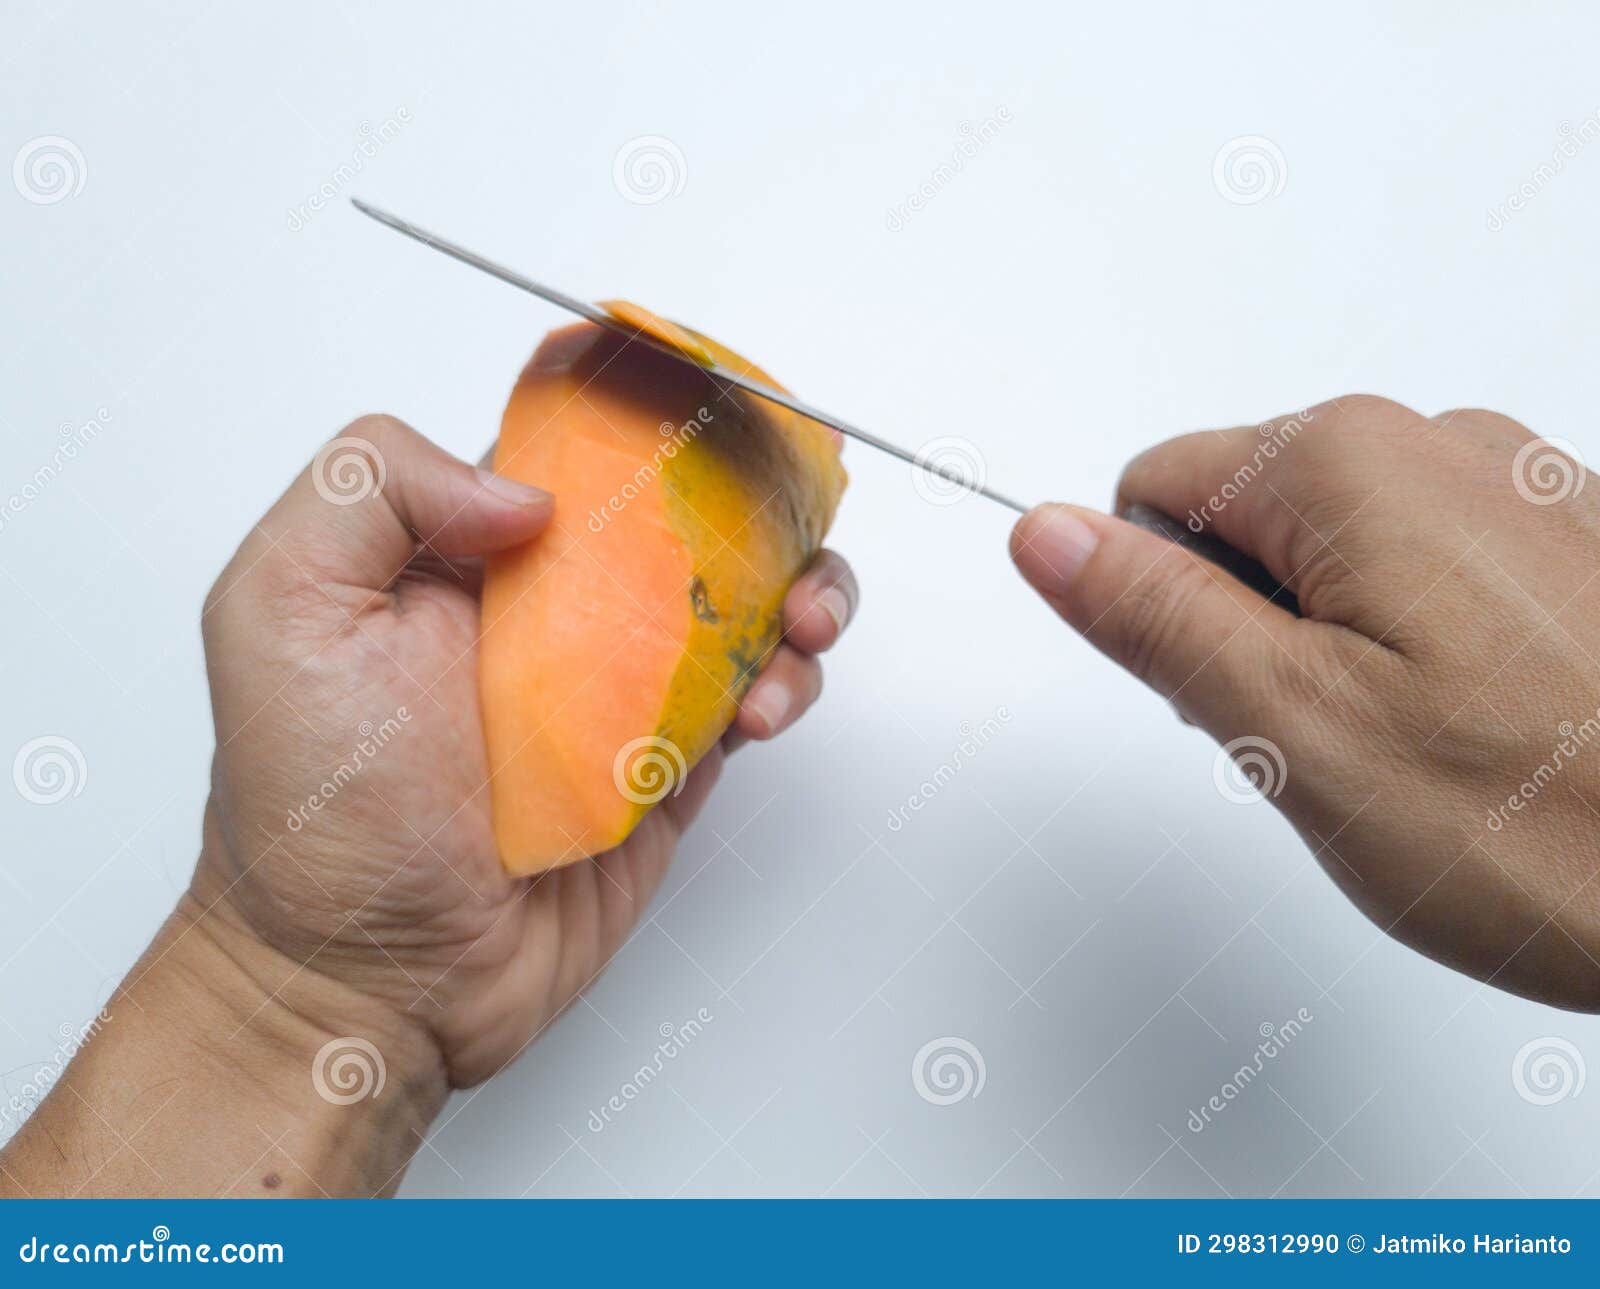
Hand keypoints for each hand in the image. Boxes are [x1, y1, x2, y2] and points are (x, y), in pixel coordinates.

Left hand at [196, 414, 855, 1085]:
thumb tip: (529, 493)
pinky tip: (764, 709)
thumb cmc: (310, 815)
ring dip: (796, 600)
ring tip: (797, 633)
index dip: (663, 432)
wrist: (365, 982)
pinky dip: (784, 689)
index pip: (584, 459)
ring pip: (736, 614)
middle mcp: (549, 620)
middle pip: (685, 530)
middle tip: (785, 545)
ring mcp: (613, 700)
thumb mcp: (279, 612)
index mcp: (469, 562)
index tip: (723, 426)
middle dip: (760, 517)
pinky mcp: (661, 778)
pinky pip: (745, 708)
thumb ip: (375, 492)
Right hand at [1011, 395, 1599, 1011]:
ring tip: (1428, 748)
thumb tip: (1045, 537)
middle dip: (1256, 628)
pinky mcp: (1577, 542)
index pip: (1150, 490)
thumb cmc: (1553, 826)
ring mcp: (1525, 489)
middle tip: (1338, 739)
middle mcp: (1444, 444)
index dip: (1165, 605)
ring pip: (1340, 553)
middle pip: (1249, 516)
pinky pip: (1433, 575)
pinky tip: (1493, 732)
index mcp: (1350, 464)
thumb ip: (1151, 615)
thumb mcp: (1291, 730)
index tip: (1240, 692)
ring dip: (1343, 646)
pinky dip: (1429, 647)